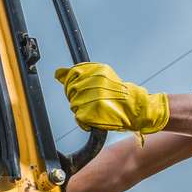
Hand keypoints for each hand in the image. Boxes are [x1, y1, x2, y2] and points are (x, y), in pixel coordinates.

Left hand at [54, 62, 169, 140]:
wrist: (134, 110)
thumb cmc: (117, 95)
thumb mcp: (101, 78)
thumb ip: (79, 74)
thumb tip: (57, 73)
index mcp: (98, 70)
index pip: (72, 74)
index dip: (71, 84)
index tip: (78, 89)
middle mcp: (96, 82)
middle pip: (71, 90)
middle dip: (77, 97)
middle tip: (91, 102)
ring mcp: (93, 97)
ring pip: (73, 104)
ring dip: (81, 110)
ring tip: (96, 110)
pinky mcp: (92, 111)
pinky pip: (78, 117)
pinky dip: (84, 121)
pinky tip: (94, 119)